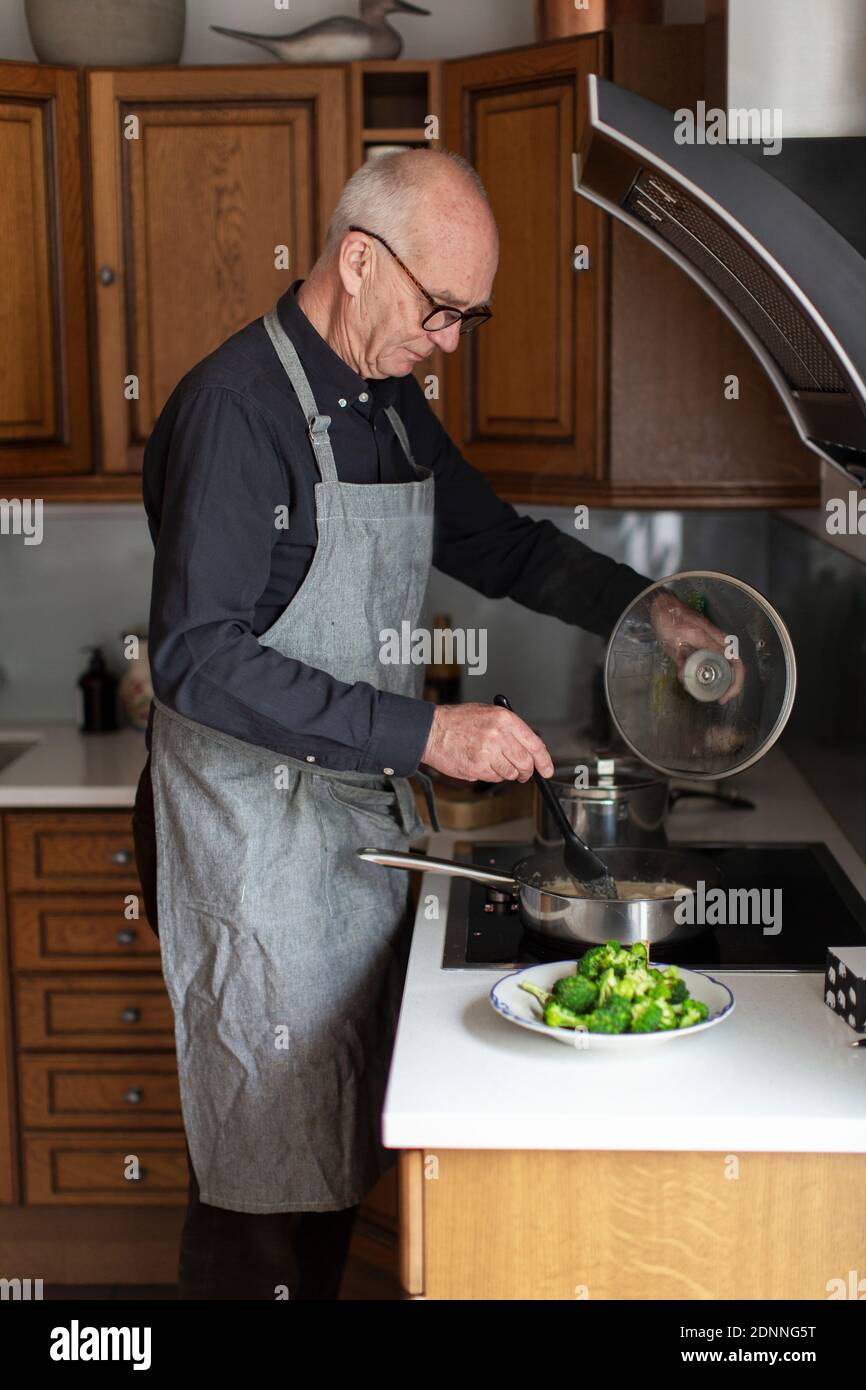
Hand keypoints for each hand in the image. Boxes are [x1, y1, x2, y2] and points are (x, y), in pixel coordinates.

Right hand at [421, 703, 553, 782]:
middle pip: (525, 762)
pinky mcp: (478, 767)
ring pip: (511, 773)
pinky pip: (495, 778)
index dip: (544, 760)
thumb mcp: (488, 714)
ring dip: (507, 773)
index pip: (534, 744)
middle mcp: (499, 735)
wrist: (431, 730)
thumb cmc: (457, 721)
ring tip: (492, 762)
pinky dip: (491, 775)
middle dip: (526, 772)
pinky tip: (480, 764)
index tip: (547, 770)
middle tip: (523, 774)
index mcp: (504, 719)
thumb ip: (510, 730)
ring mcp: (488, 752)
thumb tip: (528, 749)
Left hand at [648, 590, 744, 704]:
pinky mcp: (709, 643)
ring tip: (716, 694)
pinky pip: (720, 659)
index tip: (723, 697)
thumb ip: (681, 658)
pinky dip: (718, 673)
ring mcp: (715, 641)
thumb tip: (685, 679)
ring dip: (727, 680)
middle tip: (722, 699)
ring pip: (730, 663)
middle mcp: (720, 640)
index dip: (734, 684)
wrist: (664, 606)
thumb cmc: (669, 621)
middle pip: (737, 665)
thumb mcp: (673, 641)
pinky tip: (707, 681)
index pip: (735, 664)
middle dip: (733, 685)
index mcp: (714, 639)